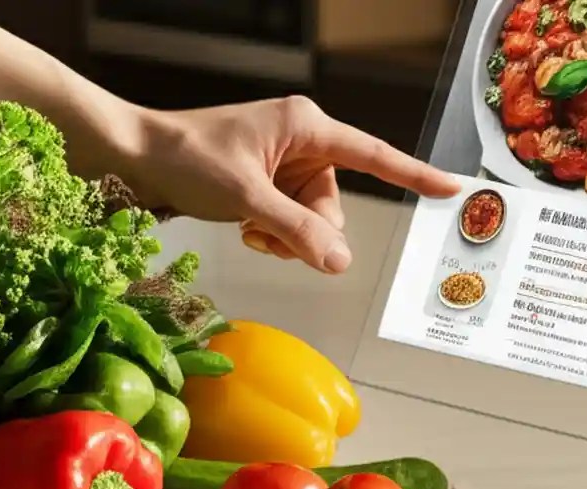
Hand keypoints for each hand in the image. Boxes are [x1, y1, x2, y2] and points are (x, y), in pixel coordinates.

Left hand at [124, 96, 459, 273]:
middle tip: (267, 231)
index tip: (451, 189)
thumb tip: (341, 263)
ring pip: (315, 222)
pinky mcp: (271, 184)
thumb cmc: (186, 158)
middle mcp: (304, 143)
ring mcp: (287, 166)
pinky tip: (246, 228)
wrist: (135, 157)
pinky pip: (294, 223)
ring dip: (286, 236)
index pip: (373, 156)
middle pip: (336, 206)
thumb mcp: (247, 198)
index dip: (413, 175)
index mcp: (306, 127)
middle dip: (307, 230)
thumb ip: (297, 231)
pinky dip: (274, 234)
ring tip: (249, 227)